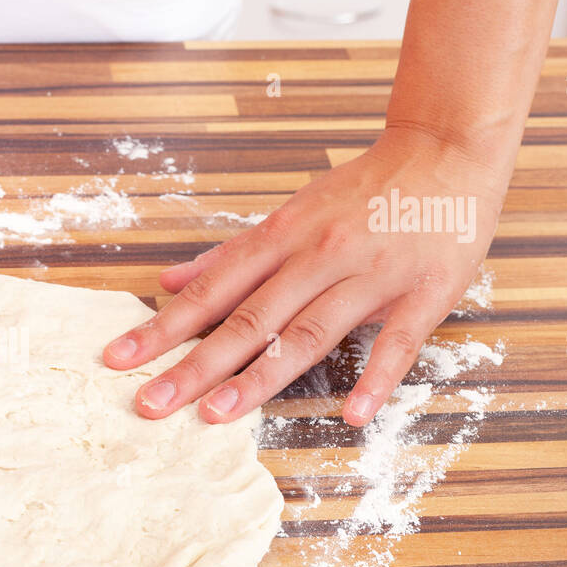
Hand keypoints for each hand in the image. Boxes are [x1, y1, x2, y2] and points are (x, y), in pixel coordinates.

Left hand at [104, 126, 508, 425]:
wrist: (446, 150)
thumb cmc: (362, 190)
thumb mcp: (290, 212)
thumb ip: (230, 254)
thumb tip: (166, 281)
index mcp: (282, 237)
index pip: (210, 290)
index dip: (163, 326)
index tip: (120, 358)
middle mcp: (318, 256)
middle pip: (248, 319)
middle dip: (196, 364)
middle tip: (150, 403)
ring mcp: (371, 276)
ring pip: (309, 332)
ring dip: (261, 376)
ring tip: (218, 414)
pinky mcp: (424, 293)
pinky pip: (399, 343)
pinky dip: (377, 379)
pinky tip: (354, 416)